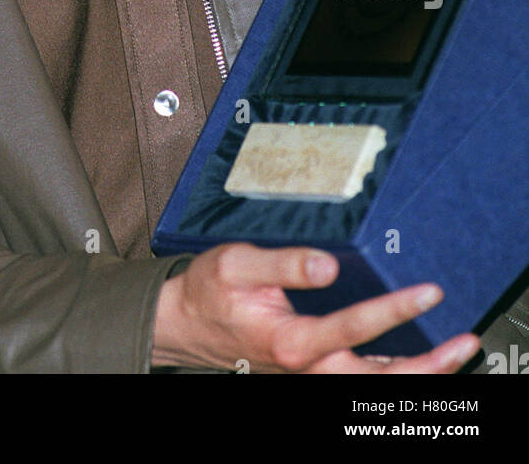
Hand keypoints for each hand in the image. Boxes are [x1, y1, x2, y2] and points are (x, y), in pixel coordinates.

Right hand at [152, 243, 479, 372]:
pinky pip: (362, 381)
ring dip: (419, 373)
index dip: (394, 311)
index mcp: (289, 341)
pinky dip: (396, 375)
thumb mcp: (235, 264)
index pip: (352, 328)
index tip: (427, 293)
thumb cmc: (209, 291)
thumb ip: (283, 263)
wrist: (185, 322)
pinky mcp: (313, 371)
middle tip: (464, 343)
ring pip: (374, 385)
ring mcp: (312, 374)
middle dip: (427, 365)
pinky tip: (420, 361)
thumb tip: (327, 264)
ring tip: (456, 353)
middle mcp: (306, 366)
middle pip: (377, 377)